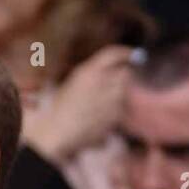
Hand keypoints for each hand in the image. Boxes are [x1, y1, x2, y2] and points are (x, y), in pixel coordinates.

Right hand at [24, 45, 134, 162]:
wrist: (56, 134)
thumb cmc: (58, 110)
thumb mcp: (71, 84)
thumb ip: (93, 74)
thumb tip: (113, 69)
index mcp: (89, 71)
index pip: (114, 54)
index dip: (125, 53)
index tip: (133, 54)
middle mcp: (103, 82)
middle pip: (125, 73)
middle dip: (121, 78)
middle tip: (111, 86)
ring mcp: (112, 99)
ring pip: (124, 93)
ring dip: (117, 96)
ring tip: (98, 107)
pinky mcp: (115, 116)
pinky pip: (120, 110)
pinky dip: (114, 113)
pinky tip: (97, 119)